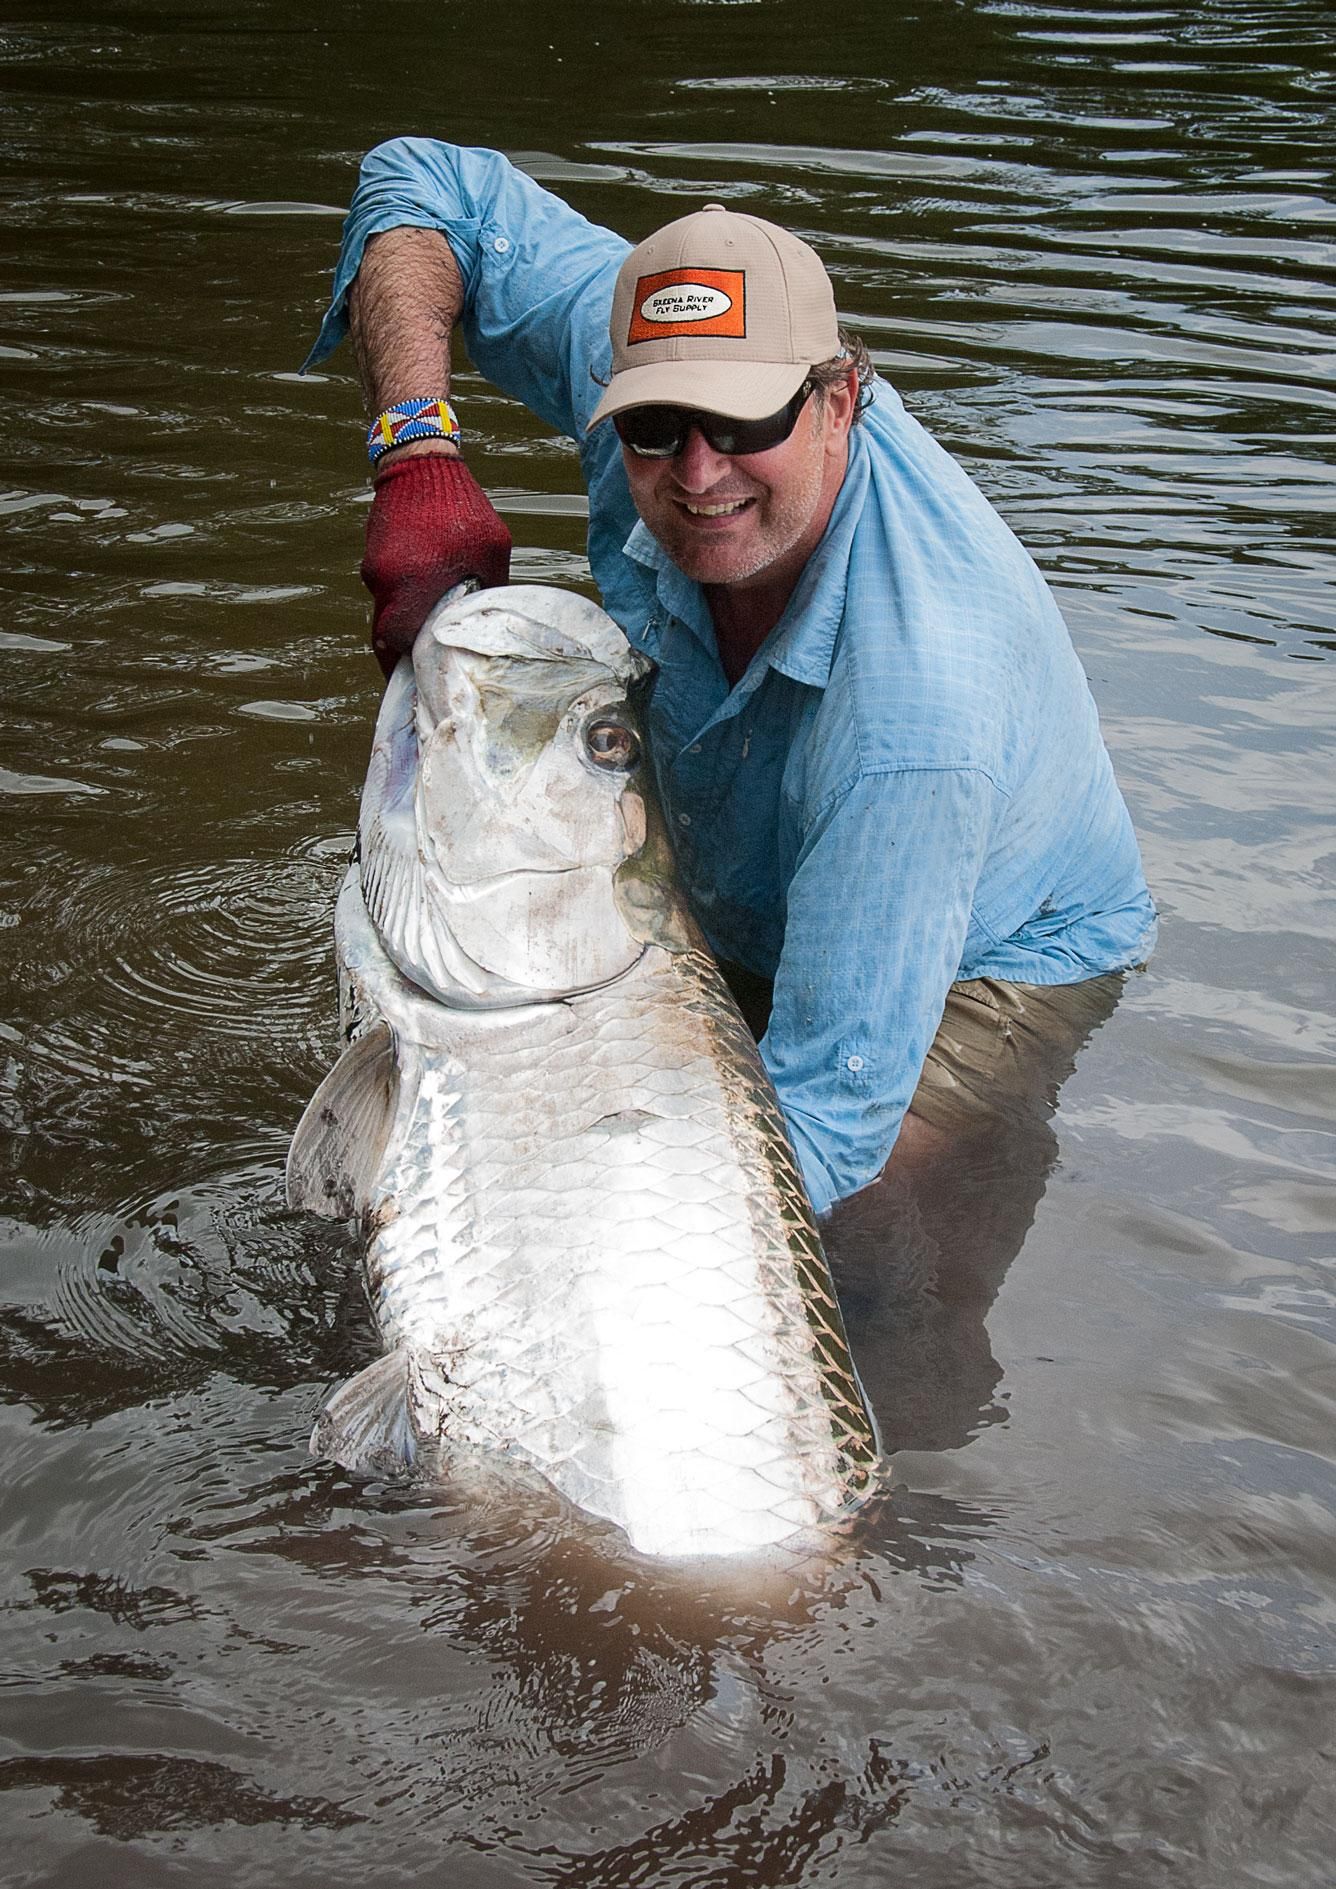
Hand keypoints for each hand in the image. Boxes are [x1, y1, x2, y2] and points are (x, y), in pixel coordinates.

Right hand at [360, 452, 511, 677]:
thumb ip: (492, 589)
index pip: (399, 643)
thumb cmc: (460, 506)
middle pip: (386, 636)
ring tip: (430, 631)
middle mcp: (385, 581)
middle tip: (422, 668)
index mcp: (413, 585)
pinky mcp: (372, 556)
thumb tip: (494, 622)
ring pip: (385, 612)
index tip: (421, 681)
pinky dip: (402, 599)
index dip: (408, 666)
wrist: (419, 462)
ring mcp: (374, 568)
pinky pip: (384, 590)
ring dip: (405, 623)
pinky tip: (424, 595)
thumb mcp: (493, 549)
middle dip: (402, 654)